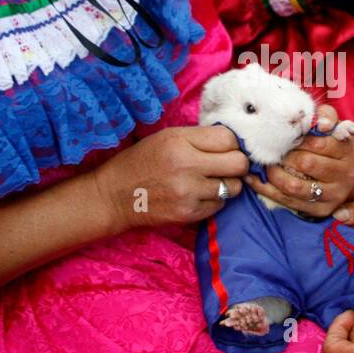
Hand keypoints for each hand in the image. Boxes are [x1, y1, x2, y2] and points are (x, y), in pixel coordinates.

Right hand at [92, 126, 248, 232]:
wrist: (114, 195)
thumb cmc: (142, 161)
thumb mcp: (166, 138)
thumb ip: (200, 137)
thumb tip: (235, 141)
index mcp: (179, 142)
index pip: (229, 139)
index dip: (232, 143)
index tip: (226, 148)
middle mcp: (186, 166)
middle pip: (238, 164)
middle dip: (237, 164)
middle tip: (227, 165)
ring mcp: (188, 193)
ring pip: (233, 187)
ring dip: (227, 184)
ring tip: (209, 181)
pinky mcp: (188, 214)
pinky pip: (220, 206)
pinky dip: (214, 200)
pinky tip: (197, 195)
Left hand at [245, 104, 353, 216]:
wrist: (338, 176)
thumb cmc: (329, 145)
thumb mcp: (330, 127)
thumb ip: (326, 116)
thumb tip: (320, 124)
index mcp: (352, 151)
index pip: (319, 143)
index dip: (297, 139)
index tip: (285, 137)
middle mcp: (348, 175)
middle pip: (307, 164)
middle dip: (284, 156)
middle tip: (271, 150)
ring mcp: (336, 195)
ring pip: (295, 186)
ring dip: (274, 175)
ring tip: (265, 165)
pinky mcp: (321, 211)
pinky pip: (289, 202)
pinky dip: (267, 190)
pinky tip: (255, 180)